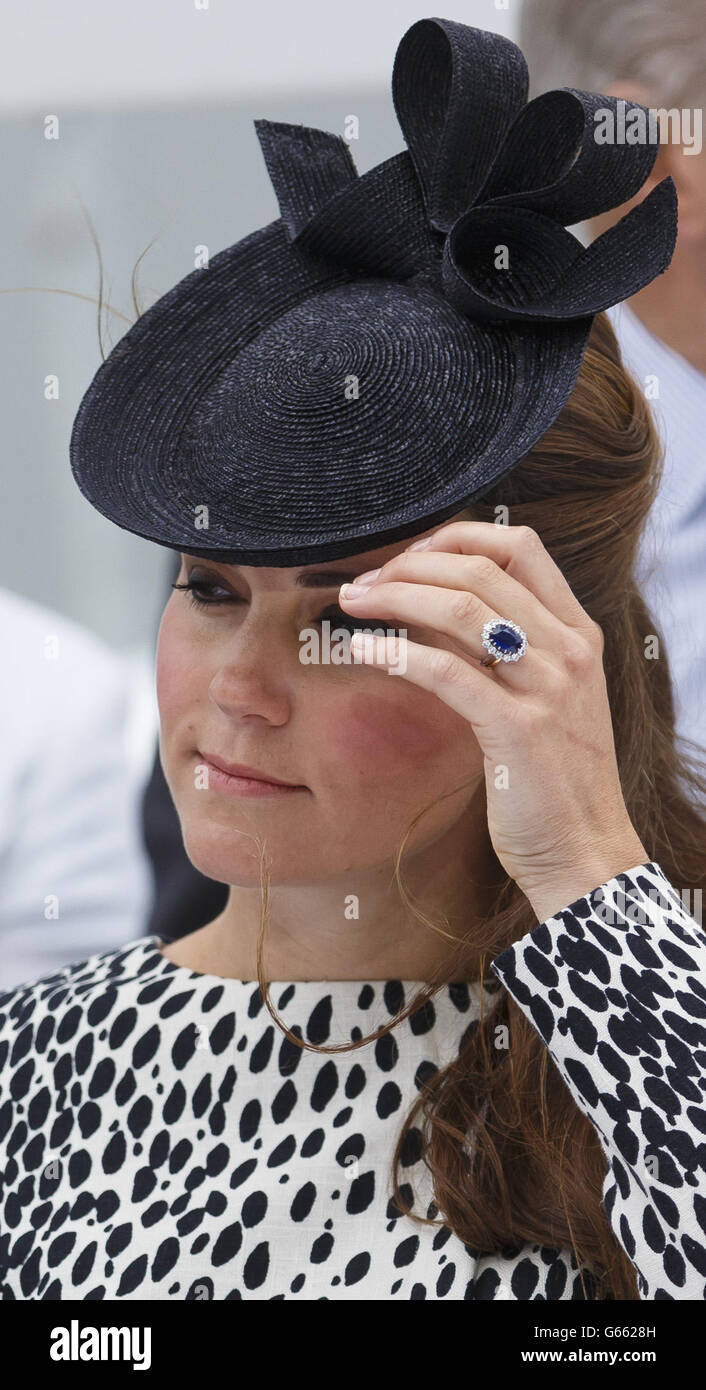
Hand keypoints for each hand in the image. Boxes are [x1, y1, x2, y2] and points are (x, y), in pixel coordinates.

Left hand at [338, 520, 646, 922]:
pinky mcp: (519, 730)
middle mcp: (570, 649)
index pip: (520, 544)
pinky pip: (447, 672)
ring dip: (395, 595)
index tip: (407, 557)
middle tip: (362, 582)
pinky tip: (362, 651)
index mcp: (579, 633)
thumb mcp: (544, 698)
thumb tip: (435, 605)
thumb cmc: (553, 780)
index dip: (456, 536)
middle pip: (481, 567)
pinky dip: (397, 651)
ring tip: (352, 603)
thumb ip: (505, 649)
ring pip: (461, 606)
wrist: (585, 854)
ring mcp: (549, 687)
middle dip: (408, 564)